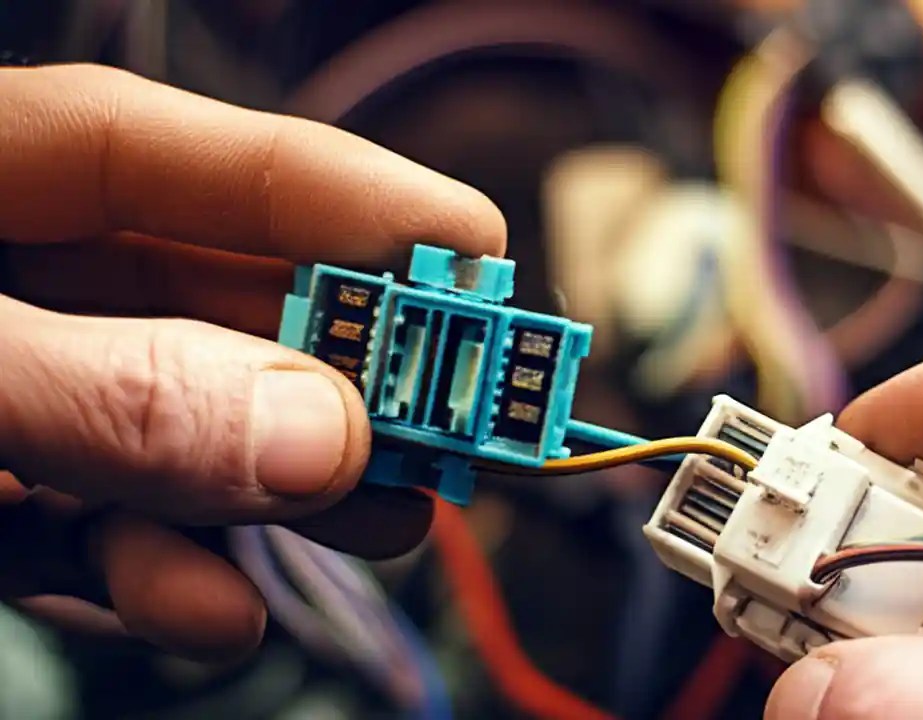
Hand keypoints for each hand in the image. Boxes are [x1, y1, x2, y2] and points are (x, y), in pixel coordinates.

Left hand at [0, 64, 503, 661]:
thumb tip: (314, 435)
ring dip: (298, 495)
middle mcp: (48, 278)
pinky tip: (206, 608)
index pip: (249, 168)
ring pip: (212, 437)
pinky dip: (168, 582)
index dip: (382, 213)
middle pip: (255, 316)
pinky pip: (118, 534)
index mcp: (24, 166)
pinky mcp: (10, 492)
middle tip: (469, 428)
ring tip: (381, 520)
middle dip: (366, 381)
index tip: (492, 269)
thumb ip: (109, 390)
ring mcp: (37, 391)